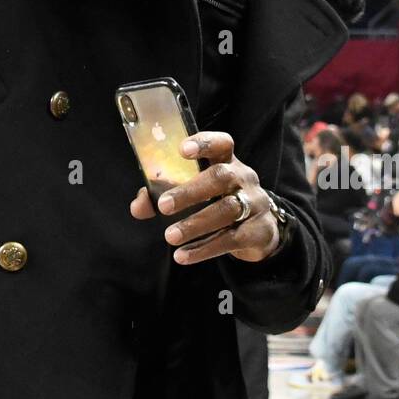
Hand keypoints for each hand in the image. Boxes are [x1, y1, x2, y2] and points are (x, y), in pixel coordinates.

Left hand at [129, 131, 279, 264]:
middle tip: (163, 206)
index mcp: (227, 161)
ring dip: (195, 224)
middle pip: (221, 177)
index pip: (222, 143)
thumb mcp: (195, 192)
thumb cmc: (218, 202)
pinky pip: (231, 240)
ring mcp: (255, 204)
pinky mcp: (259, 231)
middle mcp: (244, 178)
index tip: (182, 150)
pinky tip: (183, 255)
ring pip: (227, 210)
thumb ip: (162, 195)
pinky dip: (204, 249)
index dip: (204, 143)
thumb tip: (138, 206)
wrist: (260, 231)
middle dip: (190, 192)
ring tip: (170, 236)